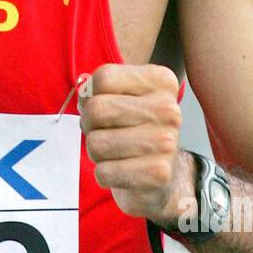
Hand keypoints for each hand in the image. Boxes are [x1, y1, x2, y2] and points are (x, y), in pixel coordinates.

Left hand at [77, 63, 192, 225]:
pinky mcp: (158, 174)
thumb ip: (97, 88)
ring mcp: (166, 142)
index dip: (91, 96)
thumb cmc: (132, 128)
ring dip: (96, 152)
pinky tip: (122, 169)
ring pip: (96, 143)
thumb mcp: (118, 95)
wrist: (158, 173)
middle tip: (106, 132)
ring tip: (115, 151)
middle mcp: (169, 109)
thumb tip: (84, 93)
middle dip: (90, 125)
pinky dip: (104, 174)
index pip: (103, 78)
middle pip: (96, 110)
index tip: (107, 107)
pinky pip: (104, 172)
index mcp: (160, 81)